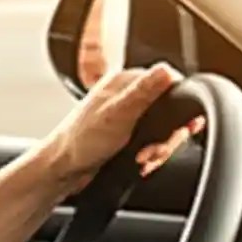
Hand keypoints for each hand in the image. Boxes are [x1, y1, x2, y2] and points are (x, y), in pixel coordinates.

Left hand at [40, 62, 204, 194]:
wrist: (62, 170)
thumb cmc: (80, 141)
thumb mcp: (118, 114)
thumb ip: (144, 92)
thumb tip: (167, 70)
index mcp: (124, 82)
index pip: (169, 82)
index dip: (180, 106)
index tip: (179, 126)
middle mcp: (127, 96)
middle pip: (170, 110)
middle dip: (166, 136)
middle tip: (152, 149)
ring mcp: (128, 116)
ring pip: (163, 130)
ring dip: (158, 149)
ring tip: (143, 159)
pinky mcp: (128, 135)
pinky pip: (152, 143)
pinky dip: (151, 155)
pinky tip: (141, 163)